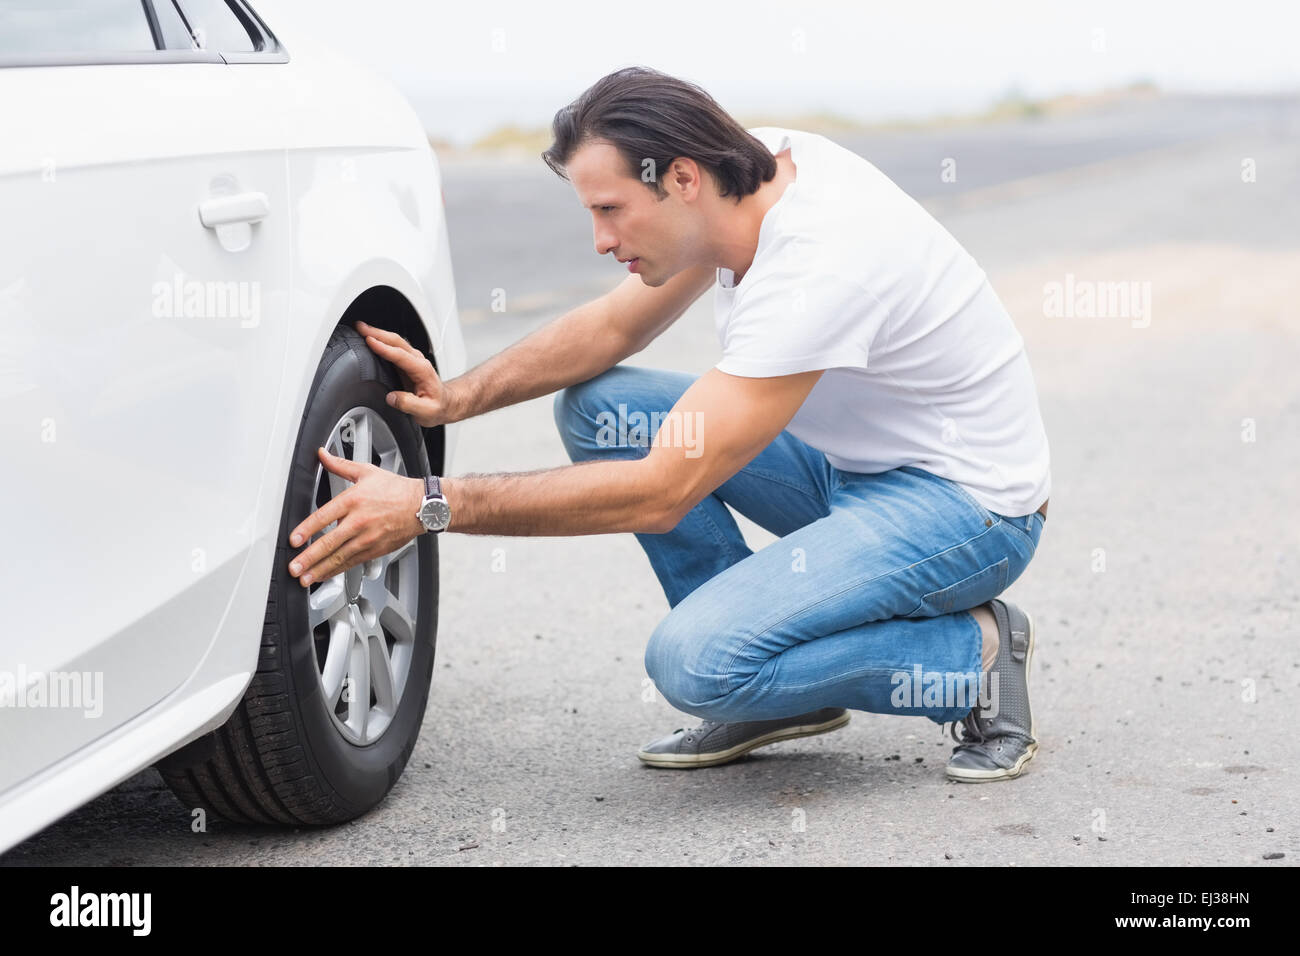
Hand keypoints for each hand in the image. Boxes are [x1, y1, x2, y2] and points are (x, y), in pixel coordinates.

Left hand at [287, 446, 425, 585]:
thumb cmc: (396, 490)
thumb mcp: (367, 472)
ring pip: (340, 557)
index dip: (306, 530)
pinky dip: (337, 571)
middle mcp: (359, 521)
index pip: (324, 517)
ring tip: (305, 578)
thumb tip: (323, 455)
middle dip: (309, 557)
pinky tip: (325, 575)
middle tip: (294, 567)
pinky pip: (352, 562)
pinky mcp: (375, 550)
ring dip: (320, 569)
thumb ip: (341, 465)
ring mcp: (368, 538)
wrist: (422, 506)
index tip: (294, 540)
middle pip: (330, 542)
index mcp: (354, 500)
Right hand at [354, 320, 452, 427]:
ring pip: (394, 341)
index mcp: (422, 370)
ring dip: (377, 333)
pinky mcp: (406, 362)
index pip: (400, 355)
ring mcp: (412, 359)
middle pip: (396, 341)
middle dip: (377, 332)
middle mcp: (417, 361)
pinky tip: (370, 339)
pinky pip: (392, 347)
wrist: (445, 403)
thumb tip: (391, 398)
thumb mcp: (427, 411)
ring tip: (360, 329)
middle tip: (360, 327)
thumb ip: (408, 404)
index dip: (384, 348)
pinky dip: (380, 340)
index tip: (369, 341)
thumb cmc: (438, 406)